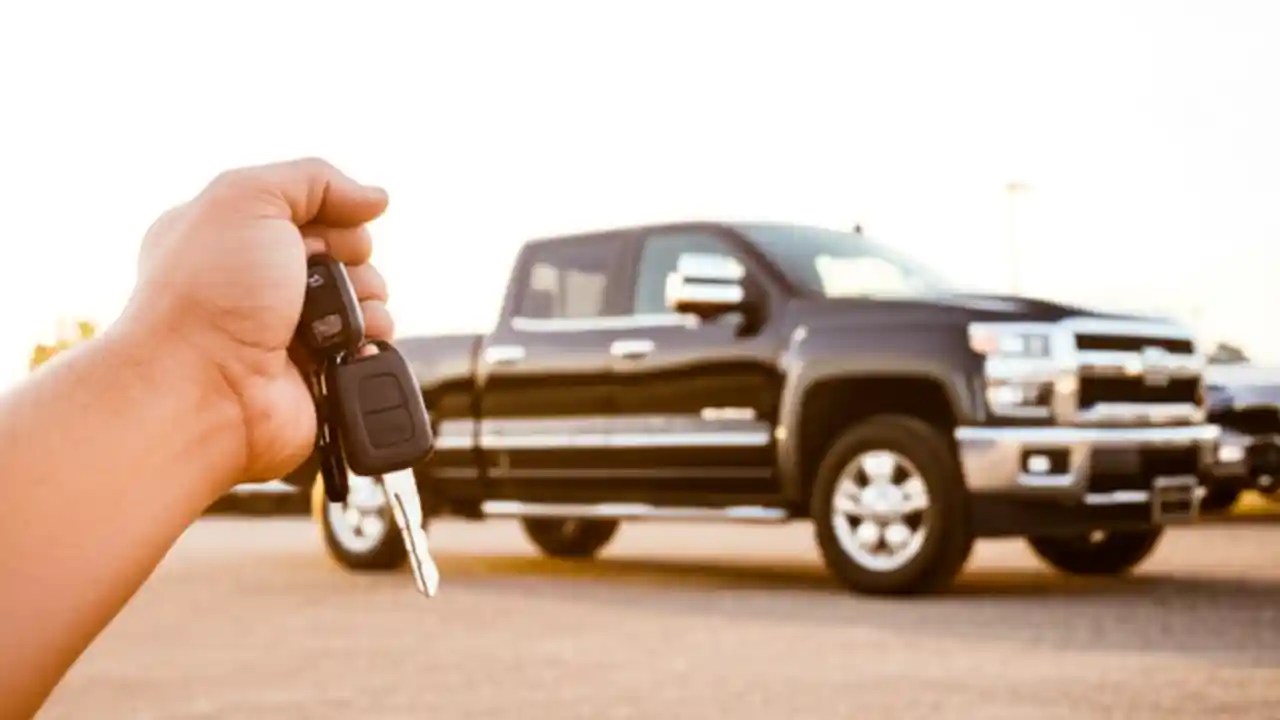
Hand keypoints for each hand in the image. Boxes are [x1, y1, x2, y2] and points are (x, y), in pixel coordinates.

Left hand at [119, 158, 392, 484]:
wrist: (202, 389)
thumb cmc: (207, 295)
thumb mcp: (249, 199)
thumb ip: (314, 179)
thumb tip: (373, 198)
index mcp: (233, 233)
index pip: (311, 207)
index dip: (332, 215)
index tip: (313, 237)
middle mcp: (260, 281)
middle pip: (346, 253)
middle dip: (354, 261)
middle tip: (321, 280)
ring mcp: (288, 329)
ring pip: (364, 301)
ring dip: (369, 303)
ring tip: (340, 319)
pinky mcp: (315, 372)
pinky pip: (368, 349)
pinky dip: (371, 345)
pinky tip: (350, 346)